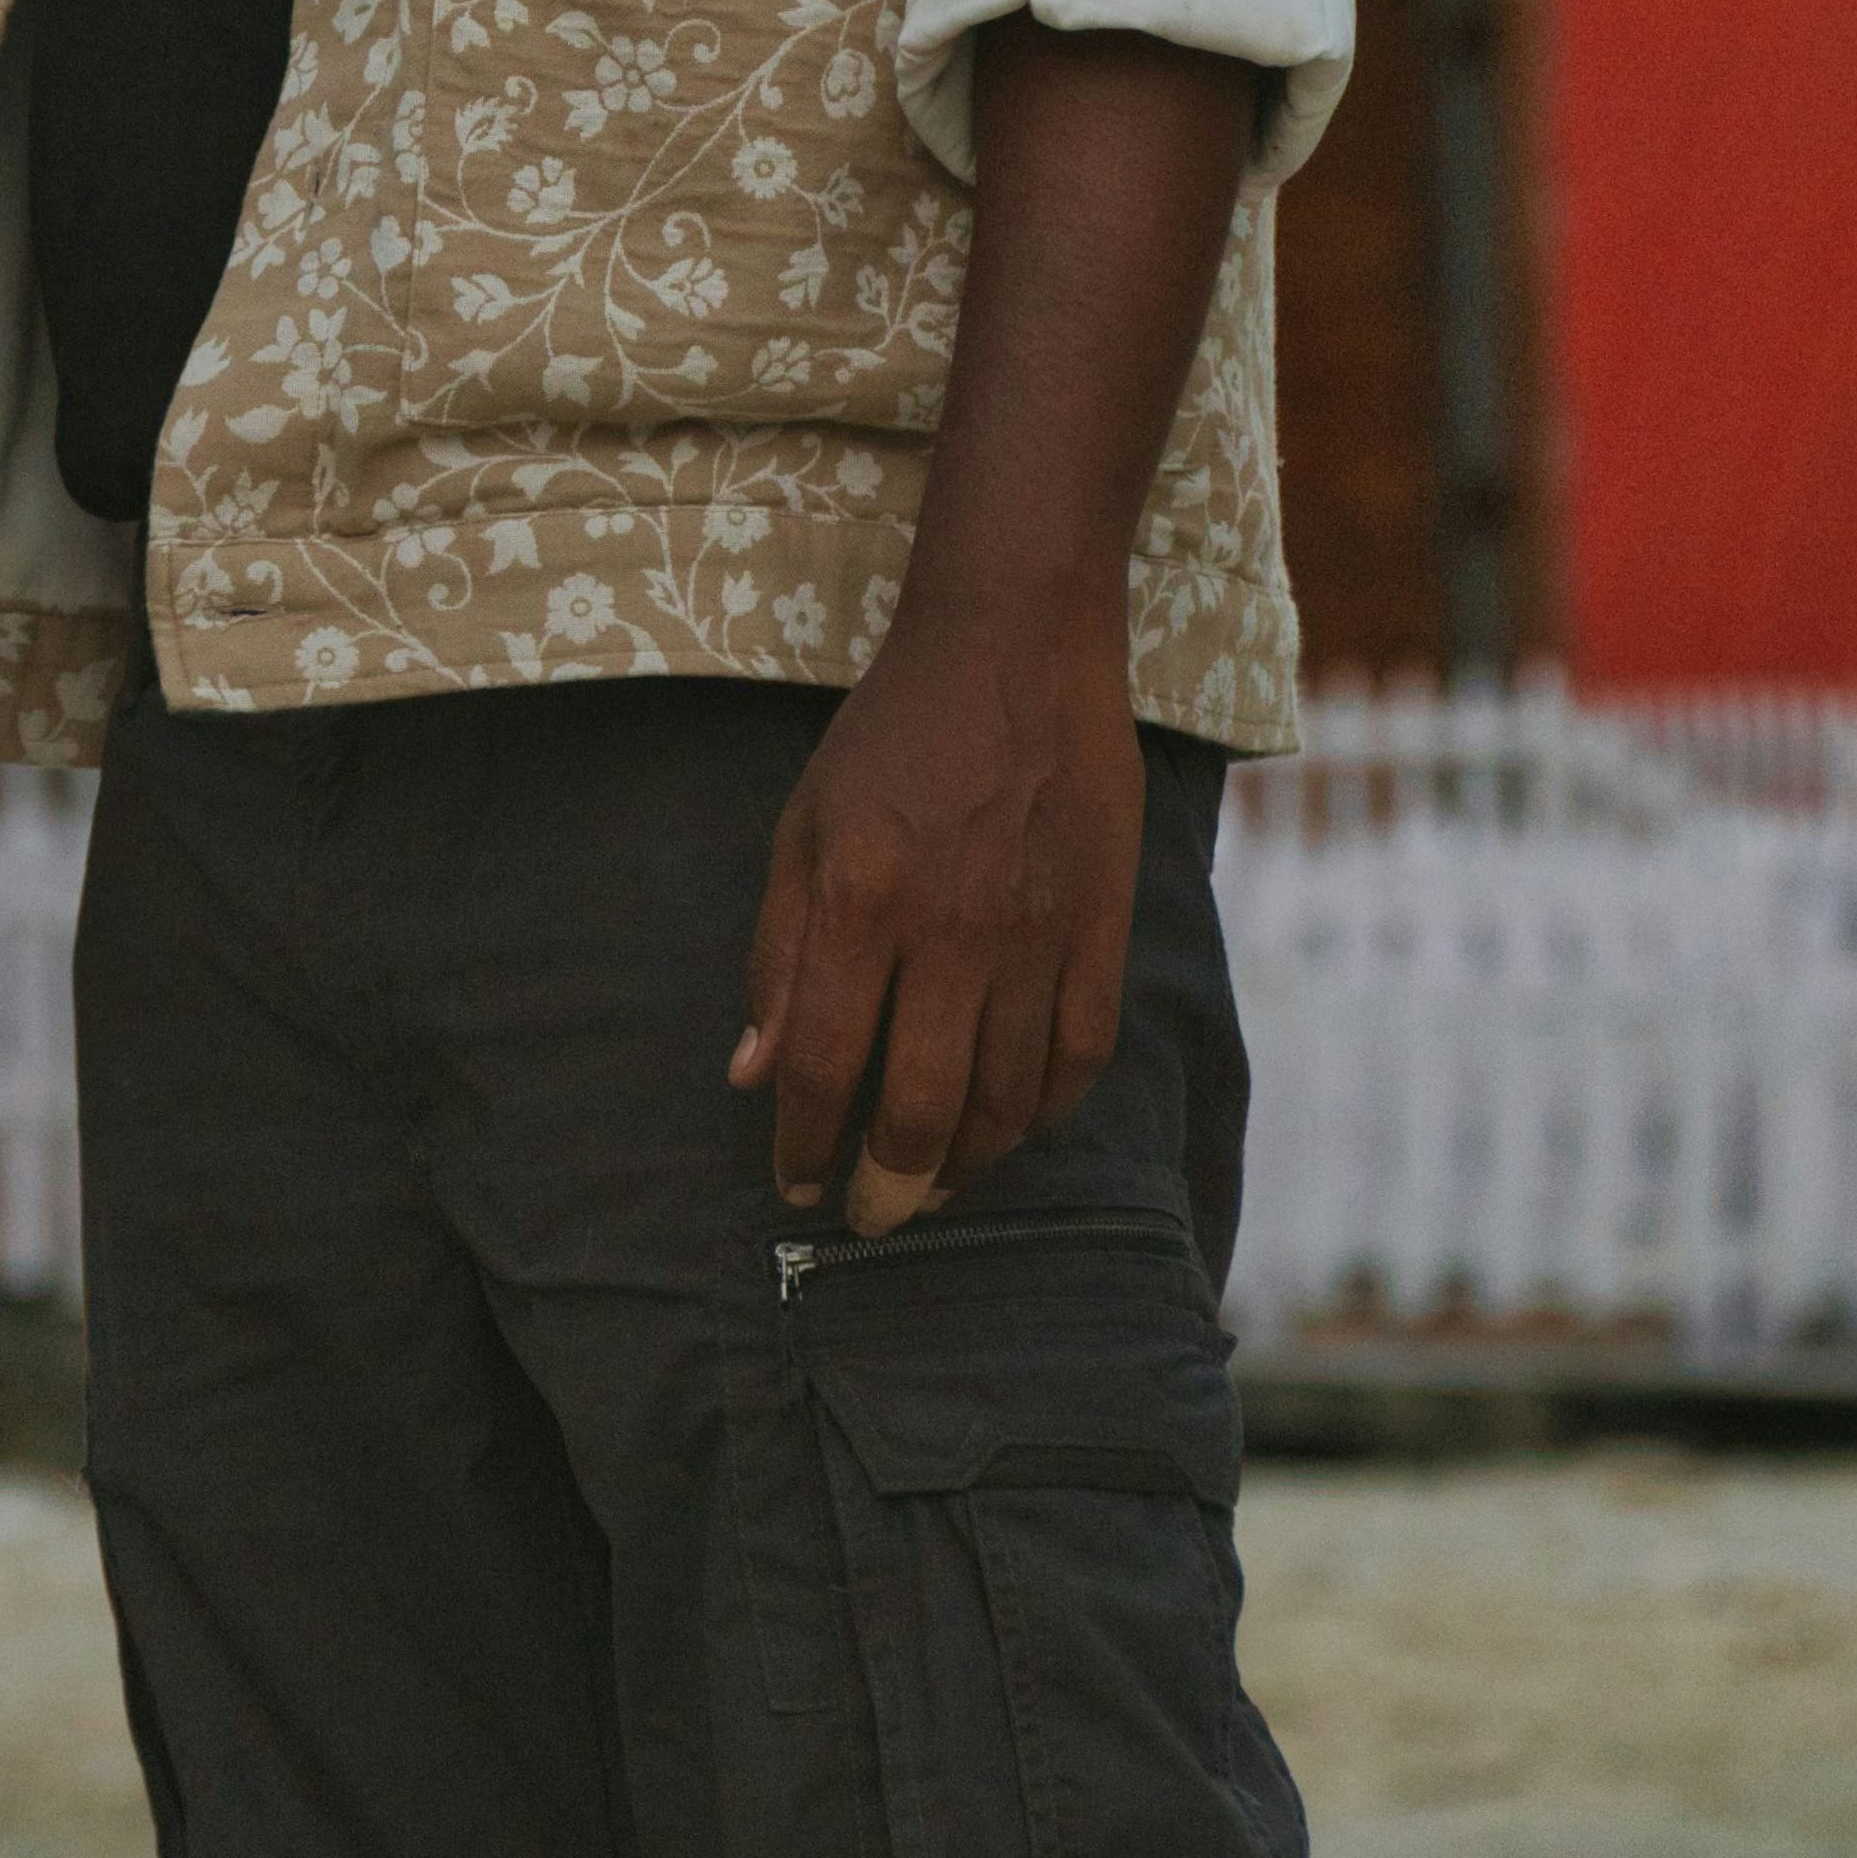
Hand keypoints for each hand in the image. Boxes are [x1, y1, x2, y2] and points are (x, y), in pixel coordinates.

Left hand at [731, 615, 1145, 1235]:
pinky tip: (1013, 1126)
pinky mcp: (1104, 926)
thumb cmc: (892, 733)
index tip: (795, 1184)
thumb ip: (777, 954)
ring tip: (931, 1181)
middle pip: (921, 1111)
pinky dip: (1045, 1113)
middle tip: (868, 1214)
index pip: (825, 1069)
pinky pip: (1080, 1057)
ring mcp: (1039, 934)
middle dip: (886, 1187)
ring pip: (1007, 1103)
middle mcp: (952, 932)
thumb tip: (752, 1075)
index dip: (804, 1146)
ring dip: (964, 1165)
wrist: (1016, 643)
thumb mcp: (803, 827)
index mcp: (861, 902)